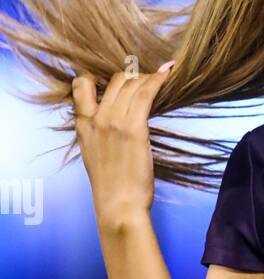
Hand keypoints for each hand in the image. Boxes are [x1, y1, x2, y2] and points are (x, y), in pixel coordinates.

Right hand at [72, 63, 173, 228]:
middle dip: (132, 76)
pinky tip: (167, 74)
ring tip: (161, 76)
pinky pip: (146, 94)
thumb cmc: (111, 185)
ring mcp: (115, 121)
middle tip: (147, 82)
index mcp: (82, 124)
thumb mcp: (93, 153)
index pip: (82, 84)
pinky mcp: (135, 128)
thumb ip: (97, 131)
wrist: (118, 204)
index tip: (117, 79)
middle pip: (114, 80)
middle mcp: (96, 118)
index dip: (98, 75)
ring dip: (147, 77)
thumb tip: (112, 118)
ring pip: (131, 84)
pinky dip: (158, 80)